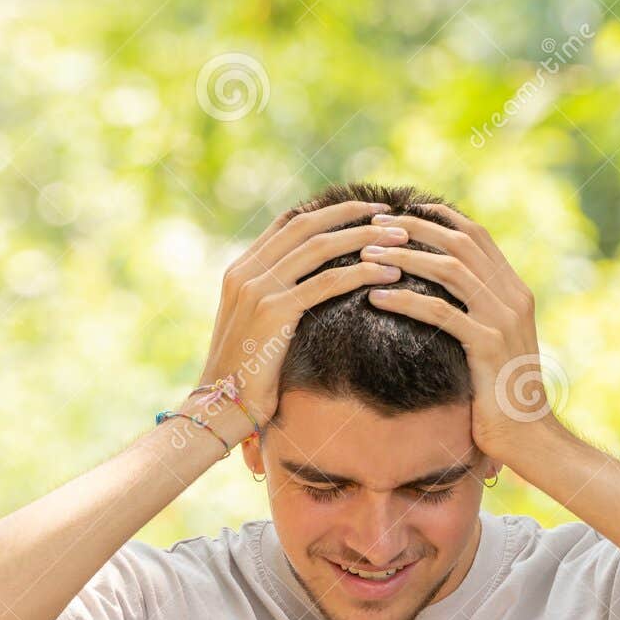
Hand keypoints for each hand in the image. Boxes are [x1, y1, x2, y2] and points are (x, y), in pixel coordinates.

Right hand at [199, 198, 408, 437]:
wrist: (219, 408)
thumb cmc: (244, 379)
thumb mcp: (255, 330)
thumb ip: (274, 302)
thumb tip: (312, 293)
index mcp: (239, 271)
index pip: (288, 223)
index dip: (328, 211)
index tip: (363, 211)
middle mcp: (245, 272)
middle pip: (306, 225)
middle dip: (351, 214)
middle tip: (389, 214)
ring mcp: (257, 289)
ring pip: (320, 247)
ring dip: (364, 238)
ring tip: (399, 239)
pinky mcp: (273, 311)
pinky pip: (327, 282)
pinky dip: (362, 273)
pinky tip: (389, 274)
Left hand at [359, 207, 560, 461]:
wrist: (529, 437)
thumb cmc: (501, 397)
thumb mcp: (492, 346)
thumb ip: (474, 314)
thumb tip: (437, 294)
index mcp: (514, 291)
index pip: (476, 235)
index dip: (438, 217)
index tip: (399, 211)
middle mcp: (513, 297)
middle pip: (461, 242)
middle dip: (415, 227)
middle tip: (375, 223)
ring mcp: (503, 320)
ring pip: (450, 269)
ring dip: (404, 257)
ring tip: (367, 254)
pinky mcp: (489, 347)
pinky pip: (441, 313)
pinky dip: (406, 299)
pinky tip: (376, 297)